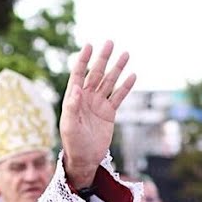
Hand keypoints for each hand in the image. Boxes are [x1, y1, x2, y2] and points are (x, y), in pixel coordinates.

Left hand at [60, 41, 136, 187]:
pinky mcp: (109, 112)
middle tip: (110, 43)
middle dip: (103, 58)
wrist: (85, 158)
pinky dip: (125, 87)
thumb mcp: (69, 126)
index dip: (83, 59)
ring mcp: (98, 104)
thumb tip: (76, 89)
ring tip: (126, 54)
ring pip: (109, 82)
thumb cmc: (73, 143)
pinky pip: (119, 96)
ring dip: (117, 68)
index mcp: (74, 98)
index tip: (89, 45)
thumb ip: (72, 107)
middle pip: (95, 73)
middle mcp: (86, 98)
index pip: (78, 74)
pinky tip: (132, 76)